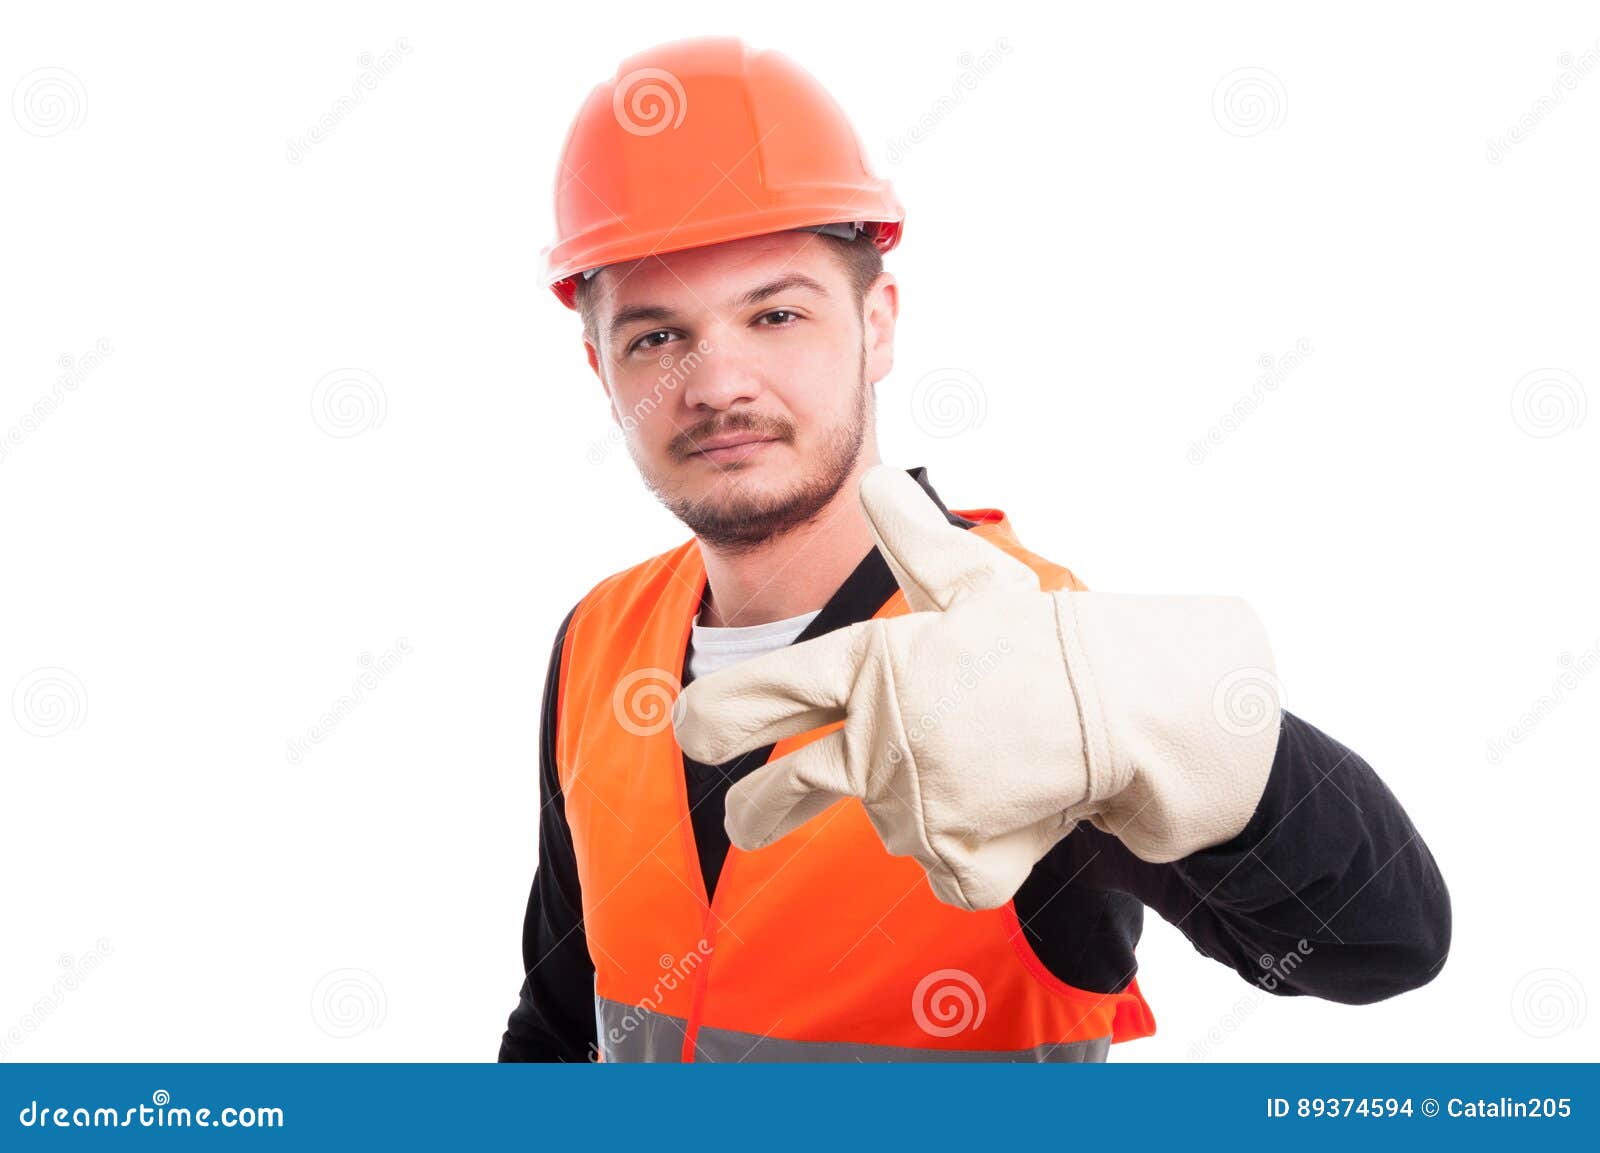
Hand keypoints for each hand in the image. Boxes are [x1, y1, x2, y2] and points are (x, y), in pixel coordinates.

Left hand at [671, 465, 1281, 910]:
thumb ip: (910, 538)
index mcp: (871, 668)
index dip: (713, 715)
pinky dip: (978, 854)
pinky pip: (948, 871)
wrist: (1127, 705)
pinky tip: (1012, 812)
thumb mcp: (973, 580)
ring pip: (890, 824)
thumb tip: (875, 477)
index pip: (761, 693)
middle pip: (782, 793)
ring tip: (984, 765)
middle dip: (756, 811)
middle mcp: (878, 740)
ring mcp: (915, 804)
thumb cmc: (1043, 639)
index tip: (690, 729)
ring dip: (925, 806)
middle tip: (746, 820)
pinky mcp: (960, 857)